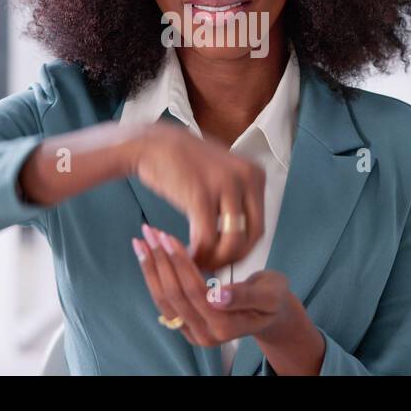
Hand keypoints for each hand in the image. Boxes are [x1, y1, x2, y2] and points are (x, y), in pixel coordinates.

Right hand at [128, 122, 264, 270]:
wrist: (151, 144)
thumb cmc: (184, 163)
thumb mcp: (223, 173)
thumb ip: (237, 199)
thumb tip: (245, 236)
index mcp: (255, 174)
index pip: (259, 225)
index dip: (242, 249)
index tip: (223, 259)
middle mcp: (247, 178)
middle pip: (251, 237)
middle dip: (231, 259)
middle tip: (212, 266)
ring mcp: (226, 186)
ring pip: (232, 243)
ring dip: (214, 260)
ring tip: (197, 261)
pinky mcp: (201, 196)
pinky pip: (207, 239)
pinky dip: (198, 254)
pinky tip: (186, 254)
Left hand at [132, 223, 292, 348]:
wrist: (271, 313)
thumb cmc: (272, 297)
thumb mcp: (270, 293)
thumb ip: (245, 296)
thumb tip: (218, 296)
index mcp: (225, 327)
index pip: (194, 291)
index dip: (179, 263)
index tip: (167, 237)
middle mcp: (205, 335)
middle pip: (174, 295)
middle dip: (159, 261)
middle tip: (150, 232)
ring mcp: (194, 333)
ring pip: (164, 299)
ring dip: (150, 269)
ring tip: (142, 241)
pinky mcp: (186, 326)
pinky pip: (164, 301)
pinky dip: (154, 277)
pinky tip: (147, 256)